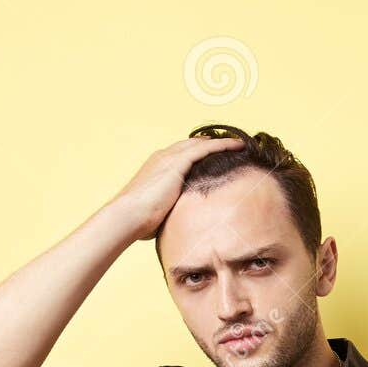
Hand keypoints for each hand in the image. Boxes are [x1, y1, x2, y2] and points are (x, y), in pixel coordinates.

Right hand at [109, 136, 246, 240]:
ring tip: (239, 143)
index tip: (212, 156)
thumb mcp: (157, 212)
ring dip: (221, 142)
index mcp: (156, 168)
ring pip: (201, 144)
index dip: (197, 154)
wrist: (128, 216)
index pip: (180, 155)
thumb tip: (178, 224)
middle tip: (229, 145)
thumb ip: (170, 211)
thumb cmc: (138, 221)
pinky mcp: (177, 163)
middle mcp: (163, 158)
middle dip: (210, 144)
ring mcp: (169, 158)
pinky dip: (222, 145)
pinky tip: (237, 145)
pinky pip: (205, 149)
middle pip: (191, 145)